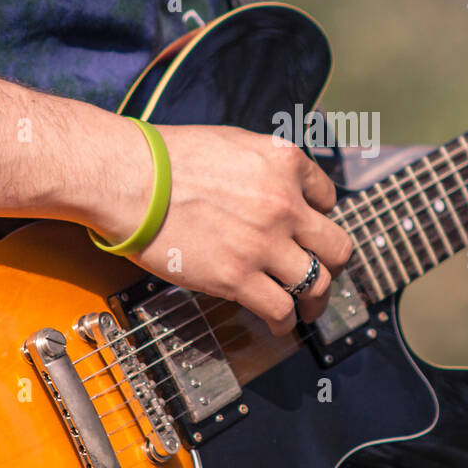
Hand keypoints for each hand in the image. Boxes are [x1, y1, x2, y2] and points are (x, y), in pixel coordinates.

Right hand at [87, 122, 352, 336]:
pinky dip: (286, 322)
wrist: (131, 180)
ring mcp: (265, 243)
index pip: (327, 198)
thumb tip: (276, 189)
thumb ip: (266, 166)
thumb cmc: (167, 159)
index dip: (319, 218)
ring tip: (309, 309)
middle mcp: (285, 203)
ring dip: (316, 300)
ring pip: (317, 283)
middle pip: (337, 247)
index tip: (309, 233)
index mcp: (285, 163)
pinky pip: (281, 309)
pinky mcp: (238, 277)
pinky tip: (280, 323)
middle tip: (325, 273)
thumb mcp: (234, 143)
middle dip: (333, 264)